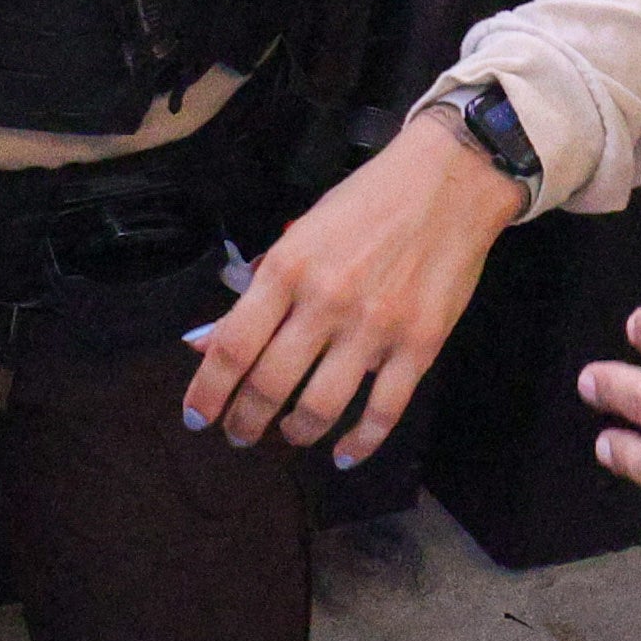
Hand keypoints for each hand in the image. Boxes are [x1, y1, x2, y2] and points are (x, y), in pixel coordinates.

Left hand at [181, 99, 520, 466]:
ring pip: (322, 405)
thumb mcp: (296, 236)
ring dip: (295, 431)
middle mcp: (325, 303)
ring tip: (285, 436)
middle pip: (270, 382)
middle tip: (237, 434)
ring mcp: (375, 329)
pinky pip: (384, 411)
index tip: (196, 417)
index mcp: (286, 269)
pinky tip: (343, 455)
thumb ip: (255, 293)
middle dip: (244, 419)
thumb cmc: (362, 205)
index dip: (207, 390)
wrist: (445, 185)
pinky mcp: (420, 347)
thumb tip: (205, 342)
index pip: (233, 344)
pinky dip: (360, 442)